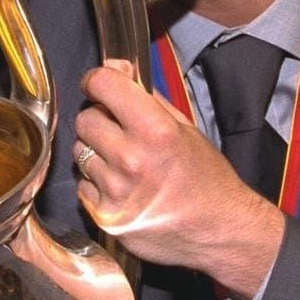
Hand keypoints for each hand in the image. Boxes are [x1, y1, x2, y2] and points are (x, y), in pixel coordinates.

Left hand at [72, 59, 284, 299]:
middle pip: (85, 118)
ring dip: (96, 152)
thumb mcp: (185, 128)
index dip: (97, 80)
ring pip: (79, 151)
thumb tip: (115, 68)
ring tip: (125, 163)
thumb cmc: (206, 179)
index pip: (102, 84)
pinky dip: (96, 183)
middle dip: (99, 119)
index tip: (98, 85)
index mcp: (155, 130)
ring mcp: (115, 190)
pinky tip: (122, 186)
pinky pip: (82, 184)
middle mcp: (131, 159)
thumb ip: (147, 97)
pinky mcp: (105, 216)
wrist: (220, 231)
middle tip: (119, 131)